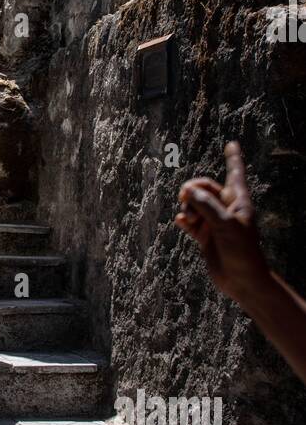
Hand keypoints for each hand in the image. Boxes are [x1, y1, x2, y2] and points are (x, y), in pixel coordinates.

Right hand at [175, 142, 269, 302]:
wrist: (242, 280)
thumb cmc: (242, 251)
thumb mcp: (225, 224)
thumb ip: (206, 205)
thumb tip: (188, 190)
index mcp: (239, 201)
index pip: (235, 173)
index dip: (233, 157)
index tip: (232, 143)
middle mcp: (227, 209)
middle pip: (206, 187)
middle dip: (194, 188)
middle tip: (185, 195)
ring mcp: (215, 223)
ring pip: (195, 204)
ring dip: (188, 207)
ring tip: (188, 218)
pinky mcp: (206, 236)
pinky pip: (191, 221)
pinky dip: (185, 219)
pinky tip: (182, 222)